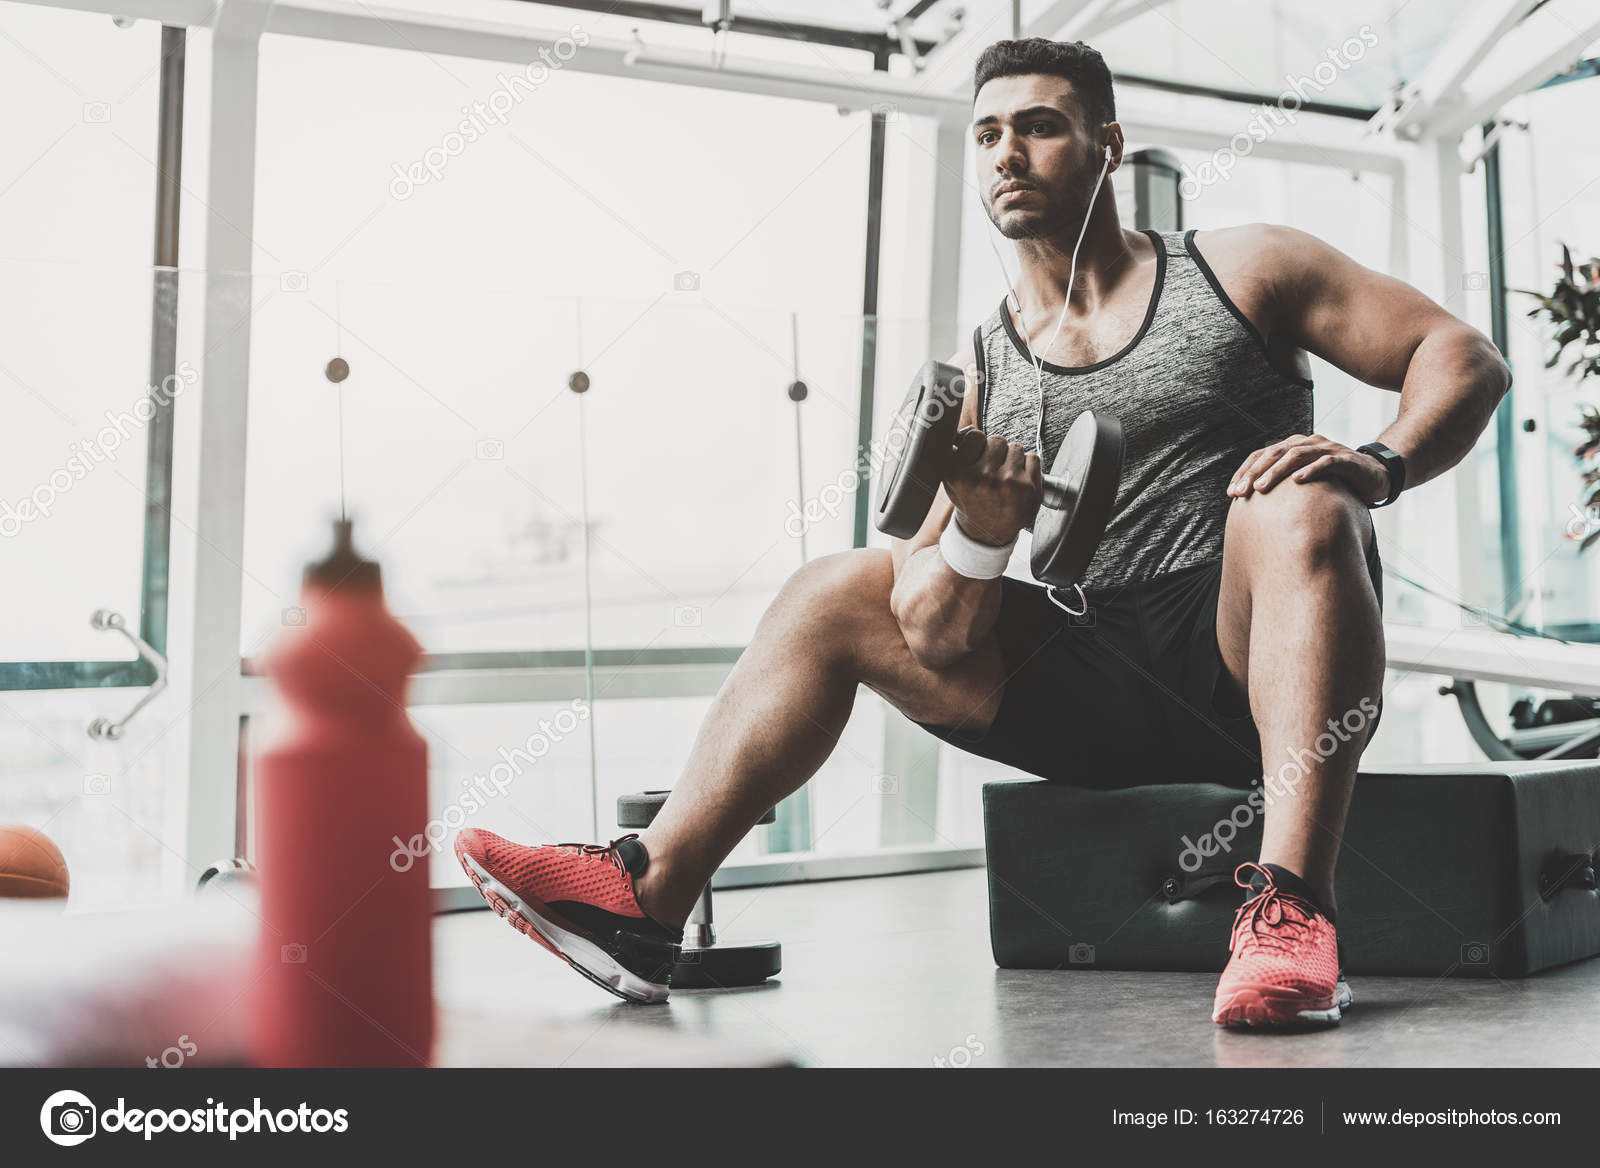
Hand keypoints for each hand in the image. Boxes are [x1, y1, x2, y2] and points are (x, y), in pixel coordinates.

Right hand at [944, 364, 1041, 544]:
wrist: (988, 532)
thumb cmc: (970, 500)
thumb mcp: (950, 478)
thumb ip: (954, 450)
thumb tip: (969, 429)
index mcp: (959, 475)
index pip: (975, 435)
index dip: (977, 444)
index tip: (976, 457)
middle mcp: (983, 479)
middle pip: (997, 439)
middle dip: (996, 452)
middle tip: (992, 471)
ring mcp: (1008, 484)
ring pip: (1016, 448)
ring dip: (1012, 460)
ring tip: (1005, 478)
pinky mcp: (1029, 488)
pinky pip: (1033, 458)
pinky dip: (1029, 468)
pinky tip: (1018, 483)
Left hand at [1226, 433, 1389, 503]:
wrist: (1376, 477)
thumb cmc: (1335, 483)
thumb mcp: (1305, 483)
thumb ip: (1283, 487)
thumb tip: (1252, 505)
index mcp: (1294, 447)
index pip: (1263, 455)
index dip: (1245, 472)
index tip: (1231, 493)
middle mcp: (1308, 444)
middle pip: (1274, 453)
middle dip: (1254, 473)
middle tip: (1240, 492)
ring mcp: (1327, 449)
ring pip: (1296, 456)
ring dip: (1276, 471)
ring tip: (1261, 487)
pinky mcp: (1346, 459)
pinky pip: (1325, 462)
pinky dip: (1310, 470)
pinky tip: (1297, 481)